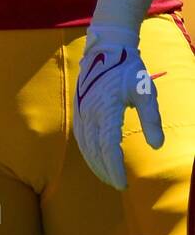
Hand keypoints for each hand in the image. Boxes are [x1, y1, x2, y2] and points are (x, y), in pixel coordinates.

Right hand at [73, 26, 163, 189]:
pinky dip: (86, 150)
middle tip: (117, 185)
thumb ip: (151, 119)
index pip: (108, 147)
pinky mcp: (78, 108)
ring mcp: (81, 110)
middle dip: (105, 170)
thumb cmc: (129, 70)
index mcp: (106, 108)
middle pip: (94, 149)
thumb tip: (157, 145)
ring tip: (106, 176)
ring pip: (84, 144)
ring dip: (94, 162)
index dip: (114, 168)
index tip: (123, 183)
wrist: (105, 50)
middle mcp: (90, 111)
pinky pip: (80, 135)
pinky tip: (94, 157)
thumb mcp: (145, 93)